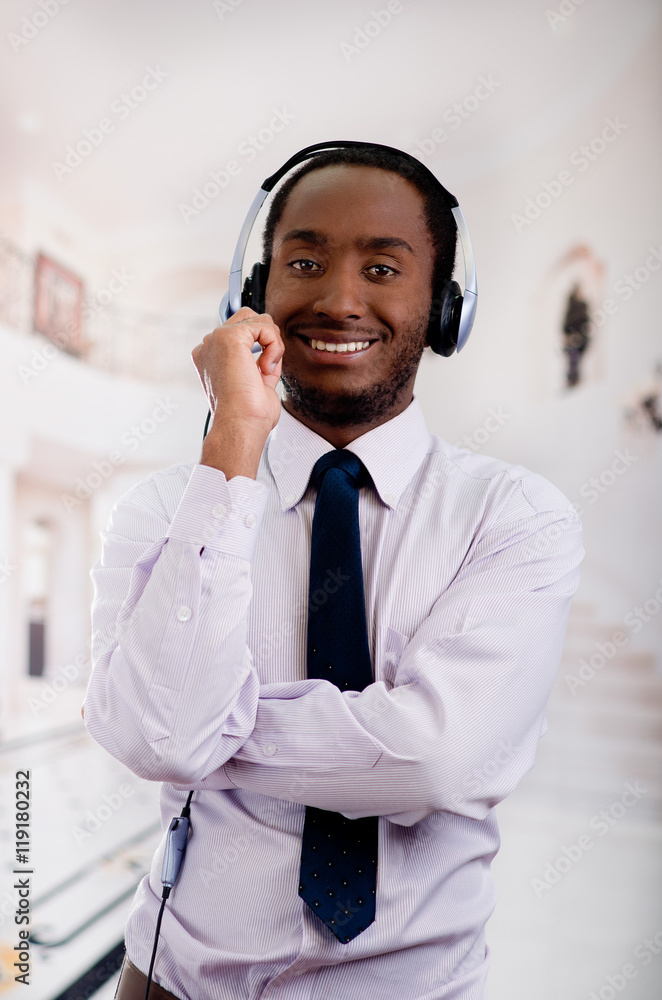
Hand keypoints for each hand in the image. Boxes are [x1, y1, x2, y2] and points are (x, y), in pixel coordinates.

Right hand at [192, 307, 284, 478]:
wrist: (240, 425)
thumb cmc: (246, 416)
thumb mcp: (255, 384)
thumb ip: (259, 365)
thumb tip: (271, 353)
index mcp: (209, 357)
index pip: (240, 333)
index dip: (260, 348)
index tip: (261, 374)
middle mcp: (209, 346)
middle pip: (248, 319)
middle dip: (267, 340)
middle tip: (266, 370)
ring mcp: (216, 339)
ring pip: (259, 320)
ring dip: (272, 344)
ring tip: (265, 370)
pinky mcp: (229, 337)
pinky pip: (266, 327)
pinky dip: (274, 347)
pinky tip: (265, 368)